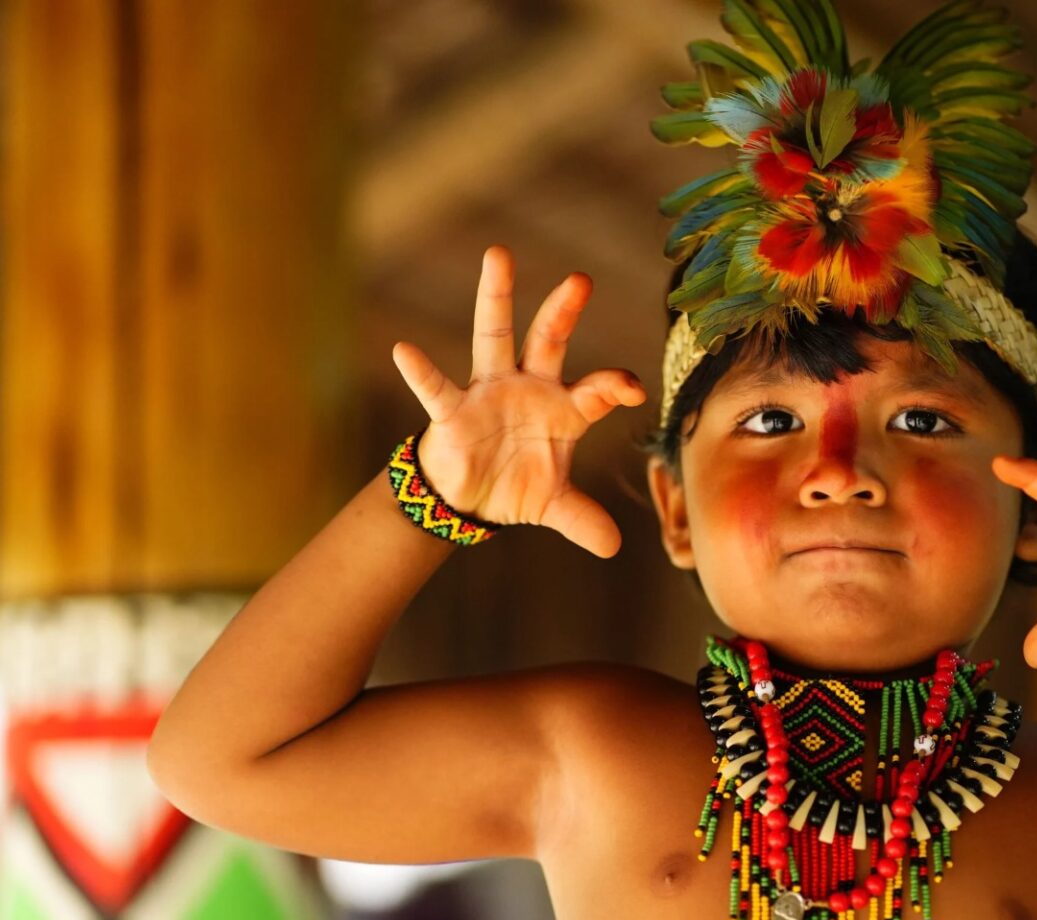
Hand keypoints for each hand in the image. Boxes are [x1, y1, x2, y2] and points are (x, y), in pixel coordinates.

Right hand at [391, 245, 646, 557]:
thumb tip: (612, 546)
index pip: (596, 390)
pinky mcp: (453, 409)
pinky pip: (436, 388)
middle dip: (563, 312)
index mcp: (564, 409)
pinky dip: (420, 372)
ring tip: (500, 256)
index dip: (614, 385)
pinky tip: (404, 350)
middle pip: (549, 341)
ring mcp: (490, 391)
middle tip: (580, 279)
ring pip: (495, 336)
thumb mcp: (554, 507)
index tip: (632, 387)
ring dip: (497, 298)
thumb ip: (583, 521)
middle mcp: (530, 387)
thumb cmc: (518, 487)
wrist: (470, 498)